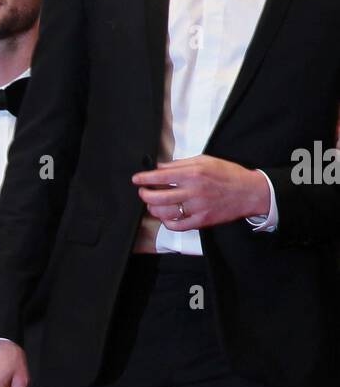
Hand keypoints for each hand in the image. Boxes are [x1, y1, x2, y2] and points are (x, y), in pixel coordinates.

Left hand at [132, 156, 268, 229]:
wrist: (249, 192)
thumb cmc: (228, 174)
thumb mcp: (205, 160)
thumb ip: (181, 164)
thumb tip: (160, 167)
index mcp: (193, 174)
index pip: (160, 177)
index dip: (144, 178)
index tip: (136, 179)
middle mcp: (193, 191)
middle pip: (158, 197)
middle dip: (145, 195)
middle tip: (143, 192)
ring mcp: (197, 208)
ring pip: (165, 213)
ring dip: (153, 209)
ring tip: (152, 205)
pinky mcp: (201, 221)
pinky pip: (177, 226)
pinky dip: (167, 222)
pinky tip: (166, 216)